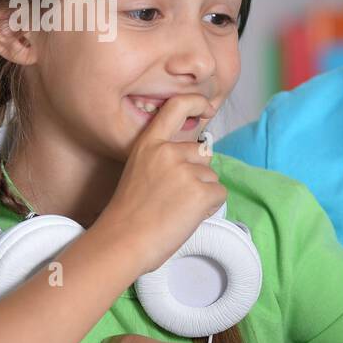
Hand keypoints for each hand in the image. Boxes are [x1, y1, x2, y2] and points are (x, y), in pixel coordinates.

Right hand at [94, 94, 225, 276]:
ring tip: (176, 209)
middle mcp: (168, 151)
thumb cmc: (129, 213)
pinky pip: (219, 194)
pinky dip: (209, 207)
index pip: (176, 107)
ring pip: (211, 177)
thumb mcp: (139, 171)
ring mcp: (185, 171)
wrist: (123, 240)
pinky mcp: (200, 192)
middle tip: (173, 197)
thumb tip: (197, 158)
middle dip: (196, 174)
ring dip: (202, 192)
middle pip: (202, 154)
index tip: (207, 107)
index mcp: (149, 144)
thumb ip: (163, 159)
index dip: (196, 102)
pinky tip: (187, 216)